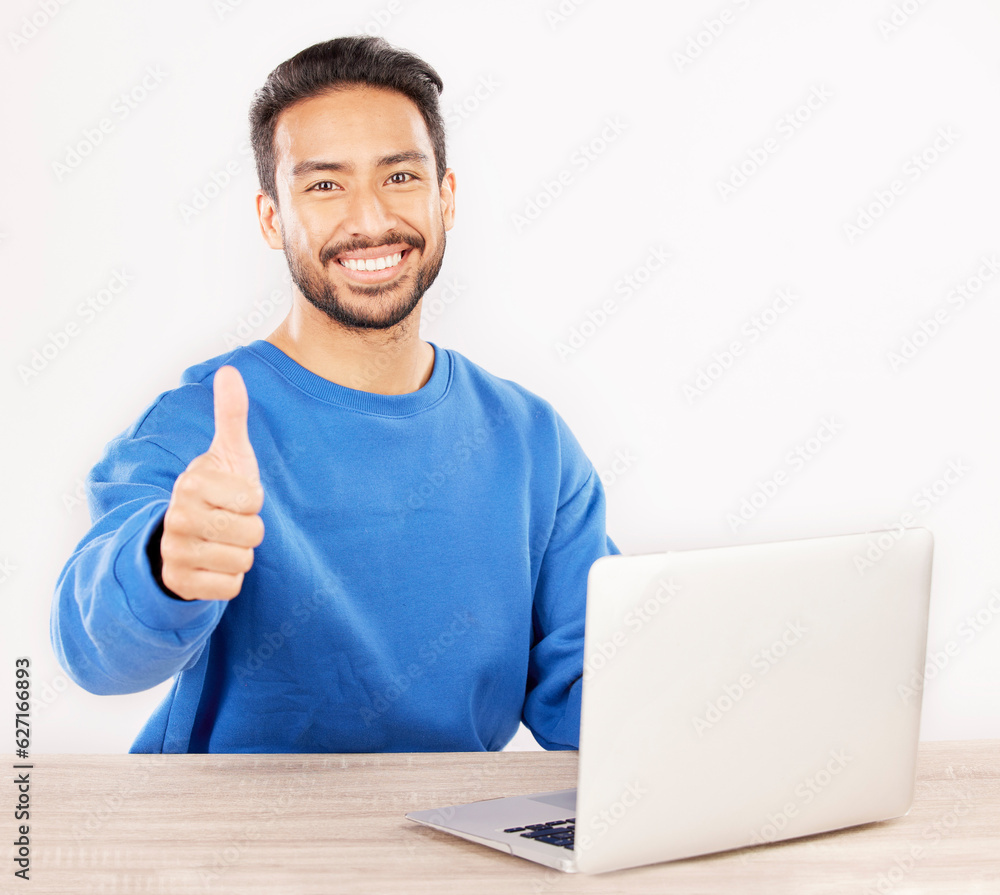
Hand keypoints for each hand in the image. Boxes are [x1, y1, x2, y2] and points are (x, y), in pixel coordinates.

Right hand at [159, 365, 264, 600]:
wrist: (184, 536)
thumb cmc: (217, 491)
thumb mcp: (227, 454)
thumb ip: (231, 416)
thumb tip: (230, 371)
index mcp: (193, 482)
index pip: (254, 500)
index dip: (253, 500)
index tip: (234, 496)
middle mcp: (177, 517)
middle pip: (252, 533)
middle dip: (251, 529)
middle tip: (230, 521)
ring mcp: (175, 552)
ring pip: (242, 561)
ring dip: (241, 554)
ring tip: (222, 542)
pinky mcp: (179, 583)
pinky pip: (230, 588)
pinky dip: (230, 580)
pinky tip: (214, 565)